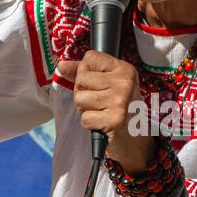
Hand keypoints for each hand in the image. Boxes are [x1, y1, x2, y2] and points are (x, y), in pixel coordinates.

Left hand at [57, 50, 155, 172]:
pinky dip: (90, 124)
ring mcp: (120, 101)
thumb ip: (83, 72)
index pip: (90, 58)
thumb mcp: (106, 84)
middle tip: (99, 103)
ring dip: (85, 110)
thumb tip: (62, 65)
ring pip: (80, 99)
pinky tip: (102, 124)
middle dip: (83, 93)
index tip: (98, 85)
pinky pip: (85, 118)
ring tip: (100, 113)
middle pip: (81, 79)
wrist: (134, 138)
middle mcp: (124, 83)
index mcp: (124, 69)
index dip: (85, 73)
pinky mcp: (114, 121)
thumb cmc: (118, 108)